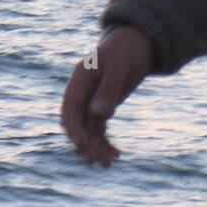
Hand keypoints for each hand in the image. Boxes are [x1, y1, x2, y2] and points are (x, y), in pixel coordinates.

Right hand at [60, 25, 153, 166]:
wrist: (137, 42)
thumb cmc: (127, 51)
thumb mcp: (120, 68)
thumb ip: (108, 90)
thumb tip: (97, 115)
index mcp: (79, 79)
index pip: (70, 109)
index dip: (73, 129)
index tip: (82, 146)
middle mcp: (82, 92)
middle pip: (77, 123)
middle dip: (84, 143)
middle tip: (94, 161)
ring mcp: (91, 100)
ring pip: (89, 129)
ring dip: (96, 147)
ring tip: (108, 164)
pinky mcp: (102, 106)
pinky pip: (100, 128)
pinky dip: (106, 142)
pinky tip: (116, 155)